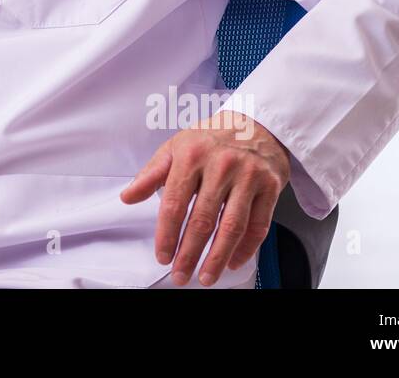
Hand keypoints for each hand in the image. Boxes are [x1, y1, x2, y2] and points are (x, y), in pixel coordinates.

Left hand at [120, 110, 289, 286]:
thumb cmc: (212, 137)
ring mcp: (249, 176)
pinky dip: (245, 249)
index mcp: (192, 155)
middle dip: (189, 253)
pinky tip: (233, 261)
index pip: (175, 204)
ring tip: (206, 276)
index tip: (162, 255)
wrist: (256, 122)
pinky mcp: (271, 186)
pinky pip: (259, 225)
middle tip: (181, 274)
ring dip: (217, 257)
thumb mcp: (176, 147)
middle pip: (203, 220)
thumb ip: (151, 174)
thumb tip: (127, 197)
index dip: (167, 234)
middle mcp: (221, 166)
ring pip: (232, 227)